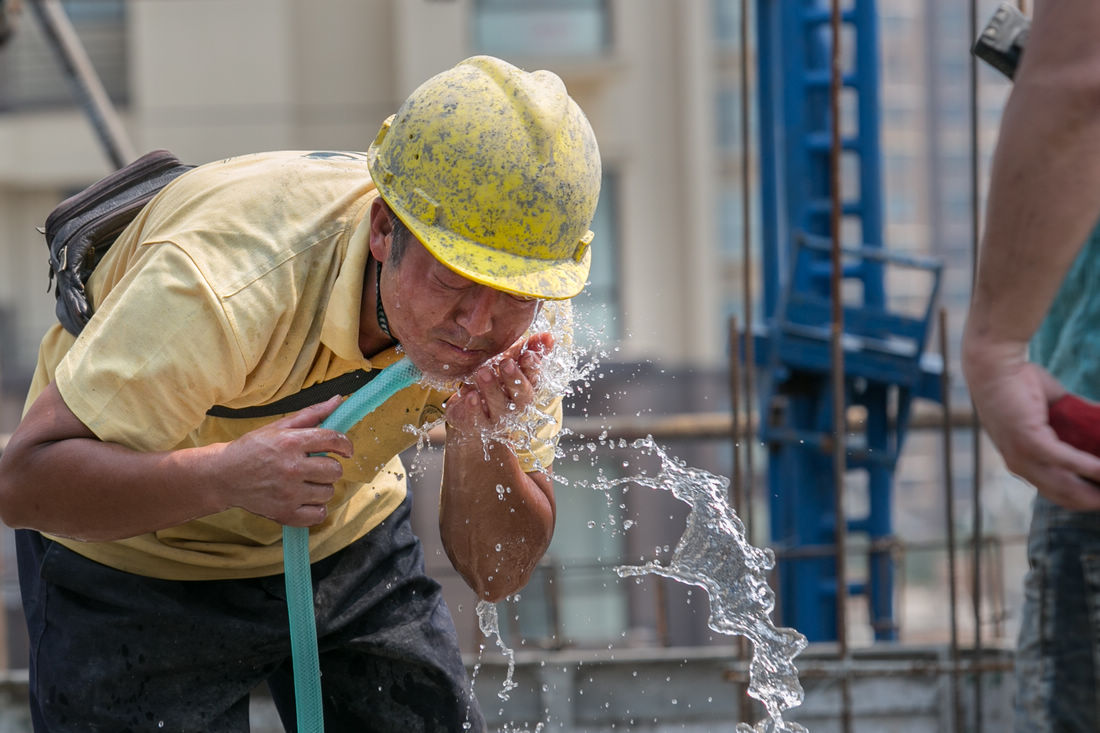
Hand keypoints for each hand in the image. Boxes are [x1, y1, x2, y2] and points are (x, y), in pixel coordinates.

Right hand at [215, 396, 353, 525]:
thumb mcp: (279, 426)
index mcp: (291, 443)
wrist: (223, 476)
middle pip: (335, 470)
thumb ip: (311, 414)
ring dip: (322, 487)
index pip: (333, 440)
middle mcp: (291, 468)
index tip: (346, 450)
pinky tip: (306, 499)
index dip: (346, 444)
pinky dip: (316, 509)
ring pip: (328, 492)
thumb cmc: (252, 449)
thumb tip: (338, 400)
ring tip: (307, 482)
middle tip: (317, 466)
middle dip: (330, 467)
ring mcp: (288, 493)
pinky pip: (318, 515)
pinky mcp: (284, 513)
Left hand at [444, 332, 553, 436]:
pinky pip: (477, 419)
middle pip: (522, 395)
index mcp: (525, 387)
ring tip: (483, 372)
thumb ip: (528, 349)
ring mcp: (498, 417)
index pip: (535, 378)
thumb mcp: (509, 363)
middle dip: (515, 379)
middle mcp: (516, 405)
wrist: (469, 412)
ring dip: (492, 389)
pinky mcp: (478, 426)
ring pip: (500, 406)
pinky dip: (474, 408)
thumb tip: (549, 336)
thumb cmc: (494, 383)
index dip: (533, 368)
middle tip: (506, 363)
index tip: (527, 355)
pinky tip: (469, 395)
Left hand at [964, 345, 1099, 510]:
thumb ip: (1074, 422)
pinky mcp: (1029, 442)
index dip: (1085, 498)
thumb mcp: (1052, 410)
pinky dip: (1090, 466)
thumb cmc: (1018, 383)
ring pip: (1067, 485)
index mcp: (1022, 462)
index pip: (1058, 492)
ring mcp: (1022, 456)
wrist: (993, 366)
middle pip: (1066, 496)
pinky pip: (1065, 460)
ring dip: (1096, 488)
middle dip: (1095, 499)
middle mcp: (1020, 466)